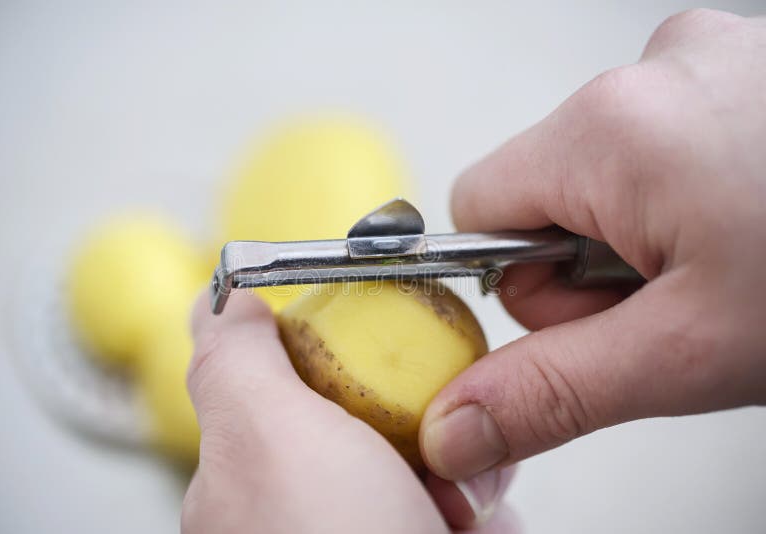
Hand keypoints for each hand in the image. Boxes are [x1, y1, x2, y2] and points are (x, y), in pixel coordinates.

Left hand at [181, 291, 518, 533]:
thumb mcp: (266, 436)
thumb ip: (233, 361)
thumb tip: (217, 298)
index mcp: (249, 476)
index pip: (297, 379)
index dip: (340, 356)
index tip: (377, 351)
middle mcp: (304, 513)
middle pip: (373, 416)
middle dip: (417, 417)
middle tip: (429, 443)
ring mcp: (368, 532)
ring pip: (432, 459)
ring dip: (461, 471)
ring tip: (458, 509)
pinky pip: (465, 507)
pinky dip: (482, 514)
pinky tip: (474, 531)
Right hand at [421, 9, 765, 481]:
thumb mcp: (693, 352)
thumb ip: (554, 390)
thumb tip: (458, 423)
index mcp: (613, 130)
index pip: (477, 205)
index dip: (521, 275)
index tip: (592, 309)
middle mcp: (652, 71)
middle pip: (542, 188)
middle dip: (588, 260)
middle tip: (678, 293)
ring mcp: (706, 58)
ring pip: (606, 170)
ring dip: (643, 229)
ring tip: (728, 256)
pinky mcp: (743, 65)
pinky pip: (663, 140)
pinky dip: (687, 191)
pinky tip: (747, 218)